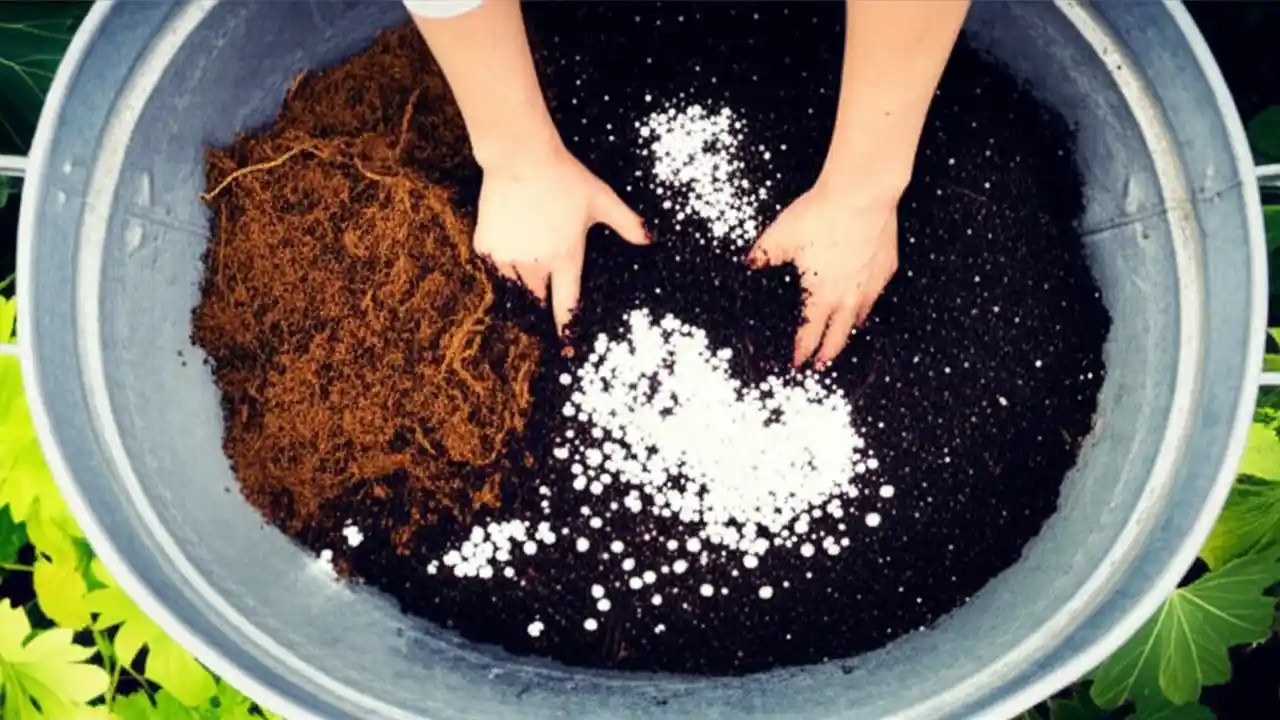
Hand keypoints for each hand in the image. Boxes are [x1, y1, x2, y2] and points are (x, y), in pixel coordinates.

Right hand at [474, 142, 648, 333]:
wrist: (520, 156)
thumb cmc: (565, 177)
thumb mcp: (601, 199)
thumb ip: (627, 223)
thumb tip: (650, 241)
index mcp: (565, 257)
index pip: (566, 305)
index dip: (567, 329)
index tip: (567, 351)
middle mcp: (535, 263)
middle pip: (539, 296)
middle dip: (545, 295)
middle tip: (547, 282)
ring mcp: (507, 256)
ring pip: (515, 284)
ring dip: (523, 280)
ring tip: (528, 262)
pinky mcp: (486, 245)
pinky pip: (494, 265)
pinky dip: (502, 261)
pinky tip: (510, 241)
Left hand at [747, 181, 899, 368]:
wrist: (861, 196)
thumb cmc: (820, 216)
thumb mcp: (779, 237)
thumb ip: (762, 255)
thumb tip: (750, 264)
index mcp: (820, 295)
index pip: (810, 333)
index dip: (802, 350)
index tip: (798, 362)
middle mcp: (848, 296)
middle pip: (839, 335)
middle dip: (828, 353)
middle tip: (822, 364)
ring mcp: (871, 283)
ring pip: (861, 316)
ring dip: (850, 328)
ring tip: (846, 332)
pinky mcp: (887, 266)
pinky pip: (877, 291)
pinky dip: (870, 300)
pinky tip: (867, 296)